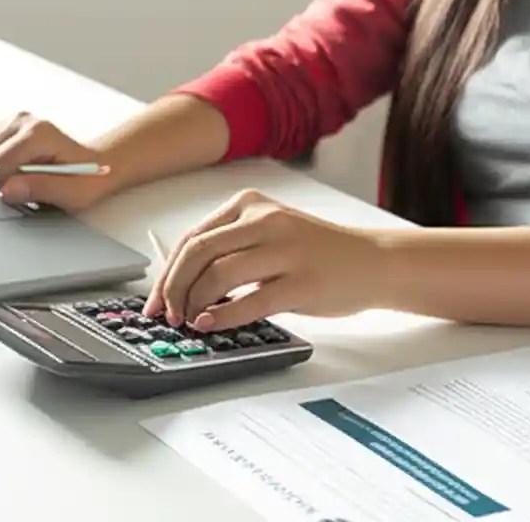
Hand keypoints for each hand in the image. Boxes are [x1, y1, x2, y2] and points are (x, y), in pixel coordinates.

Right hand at [0, 112, 115, 210]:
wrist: (95, 162)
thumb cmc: (86, 178)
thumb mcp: (73, 192)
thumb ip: (41, 189)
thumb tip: (7, 189)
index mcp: (39, 133)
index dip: (0, 184)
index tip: (11, 195)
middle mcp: (23, 121)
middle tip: (10, 190)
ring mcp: (11, 120)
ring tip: (4, 180)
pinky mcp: (2, 124)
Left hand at [143, 189, 387, 329]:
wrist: (374, 262)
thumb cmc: (316, 253)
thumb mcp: (269, 234)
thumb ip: (229, 249)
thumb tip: (180, 285)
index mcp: (250, 205)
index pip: (192, 239)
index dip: (167, 274)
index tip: (155, 301)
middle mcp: (265, 221)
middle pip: (198, 254)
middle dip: (173, 289)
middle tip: (168, 315)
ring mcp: (285, 250)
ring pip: (218, 274)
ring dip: (194, 303)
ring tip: (191, 320)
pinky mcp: (302, 282)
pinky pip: (250, 301)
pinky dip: (222, 315)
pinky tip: (211, 324)